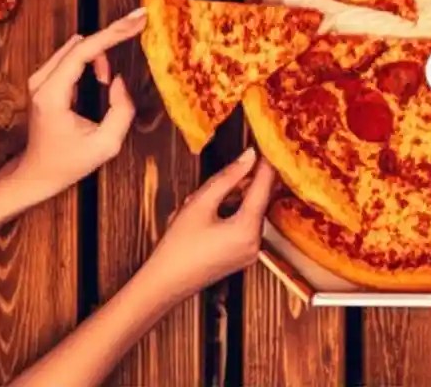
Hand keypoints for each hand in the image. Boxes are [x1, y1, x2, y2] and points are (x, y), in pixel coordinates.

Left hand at [10, 8, 146, 201]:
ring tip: (107, 82)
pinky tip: (100, 79)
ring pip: (77, 48)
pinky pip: (72, 57)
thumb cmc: (69, 162)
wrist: (37, 172)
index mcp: (53, 95)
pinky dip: (92, 59)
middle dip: (113, 33)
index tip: (137, 19)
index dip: (113, 33)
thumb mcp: (105, 145)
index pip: (84, 51)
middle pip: (81, 44)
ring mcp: (39, 79)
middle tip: (139, 22)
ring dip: (101, 54)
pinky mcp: (43, 80)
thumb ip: (121, 111)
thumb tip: (120, 80)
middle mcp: (41, 81)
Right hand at [142, 150, 275, 296]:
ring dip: (231, 200)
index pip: (264, 187)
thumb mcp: (200, 203)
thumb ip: (228, 177)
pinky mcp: (243, 257)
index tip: (265, 145)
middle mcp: (256, 243)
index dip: (265, 164)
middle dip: (239, 185)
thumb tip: (249, 156)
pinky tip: (205, 216)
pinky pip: (243, 226)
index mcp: (248, 230)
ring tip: (199, 203)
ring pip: (248, 212)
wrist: (164, 284)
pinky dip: (230, 214)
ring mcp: (251, 252)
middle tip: (221, 176)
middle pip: (256, 201)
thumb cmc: (177, 247)